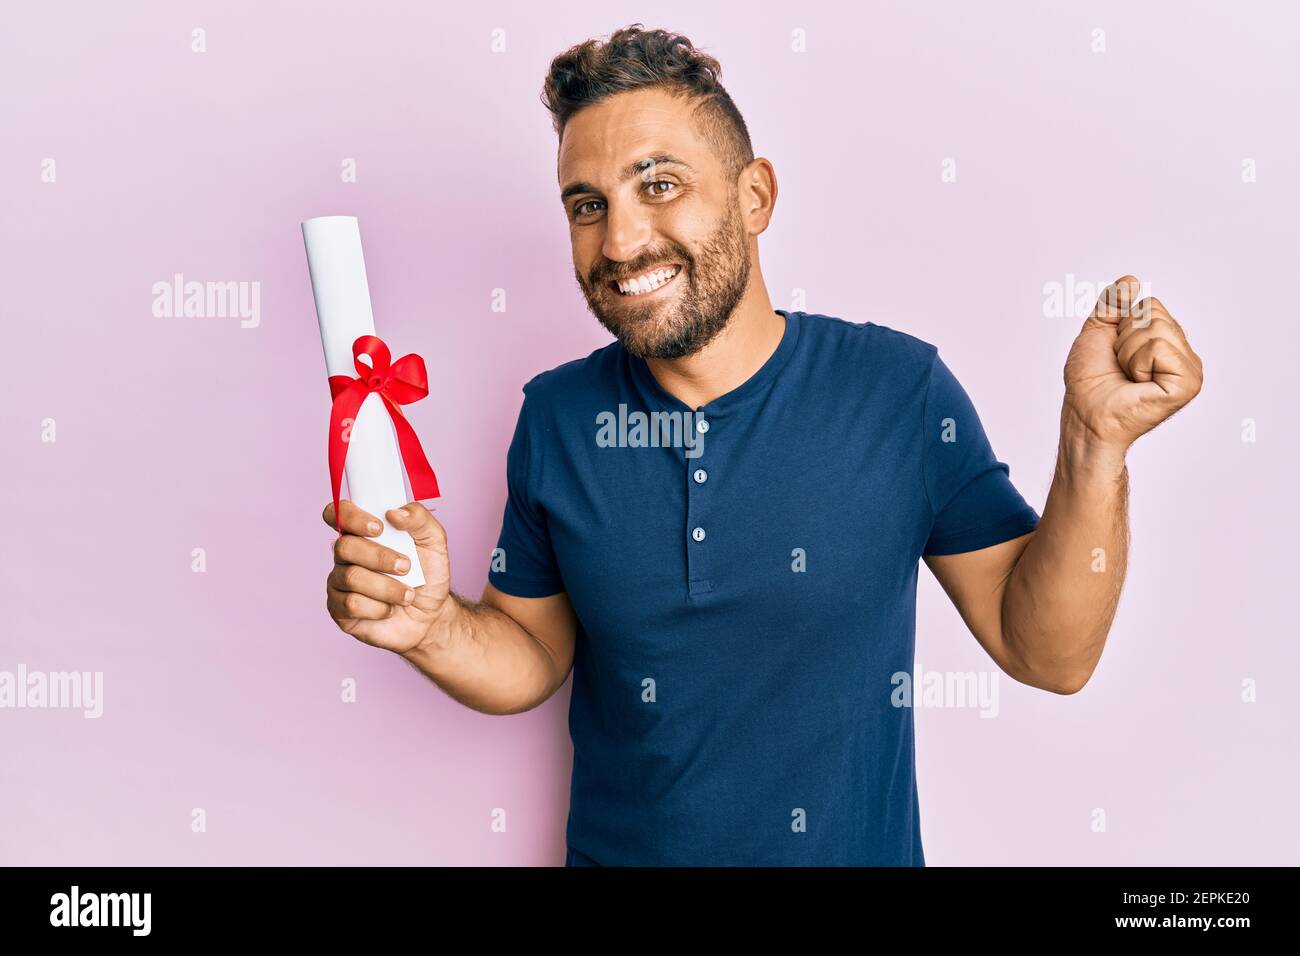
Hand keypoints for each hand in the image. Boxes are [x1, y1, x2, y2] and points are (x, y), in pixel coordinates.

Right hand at [323, 499, 454, 653]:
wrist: (432, 615)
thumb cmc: (428, 575)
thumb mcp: (434, 542)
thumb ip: (419, 518)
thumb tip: (395, 513)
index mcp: (362, 532)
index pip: (338, 513)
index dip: (350, 516)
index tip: (378, 527)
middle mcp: (346, 555)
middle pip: (344, 547)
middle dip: (380, 558)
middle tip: (406, 567)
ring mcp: (339, 582)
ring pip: (351, 577)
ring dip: (387, 588)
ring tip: (407, 595)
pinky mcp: (339, 610)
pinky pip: (351, 604)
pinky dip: (379, 608)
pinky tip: (389, 609)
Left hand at [1062, 274, 1204, 455]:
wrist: (1085, 415)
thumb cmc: (1090, 382)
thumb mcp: (1097, 332)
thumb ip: (1113, 305)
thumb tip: (1131, 281)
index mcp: (1167, 342)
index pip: (1150, 304)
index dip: (1122, 325)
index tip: (1116, 353)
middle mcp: (1183, 354)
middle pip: (1154, 313)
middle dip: (1125, 337)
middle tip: (1121, 366)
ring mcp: (1189, 369)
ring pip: (1157, 327)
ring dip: (1129, 351)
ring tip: (1128, 375)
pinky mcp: (1188, 383)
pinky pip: (1159, 346)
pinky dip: (1138, 362)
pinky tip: (1138, 383)